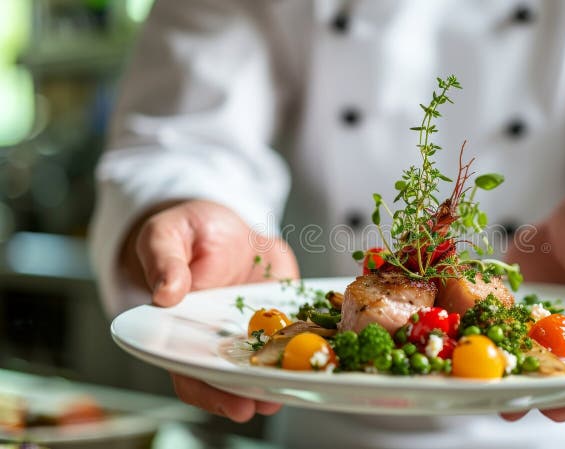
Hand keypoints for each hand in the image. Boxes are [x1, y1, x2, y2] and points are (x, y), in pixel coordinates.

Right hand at [121, 199, 298, 421]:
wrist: (228, 224)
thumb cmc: (188, 232)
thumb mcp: (166, 236)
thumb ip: (164, 262)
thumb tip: (165, 293)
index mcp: (182, 329)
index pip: (190, 371)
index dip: (210, 391)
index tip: (233, 403)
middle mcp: (220, 339)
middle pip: (233, 377)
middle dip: (253, 394)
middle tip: (269, 402)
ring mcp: (254, 330)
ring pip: (269, 362)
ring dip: (283, 377)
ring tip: (300, 383)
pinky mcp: (284, 316)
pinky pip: (298, 334)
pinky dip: (310, 344)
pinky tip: (323, 349)